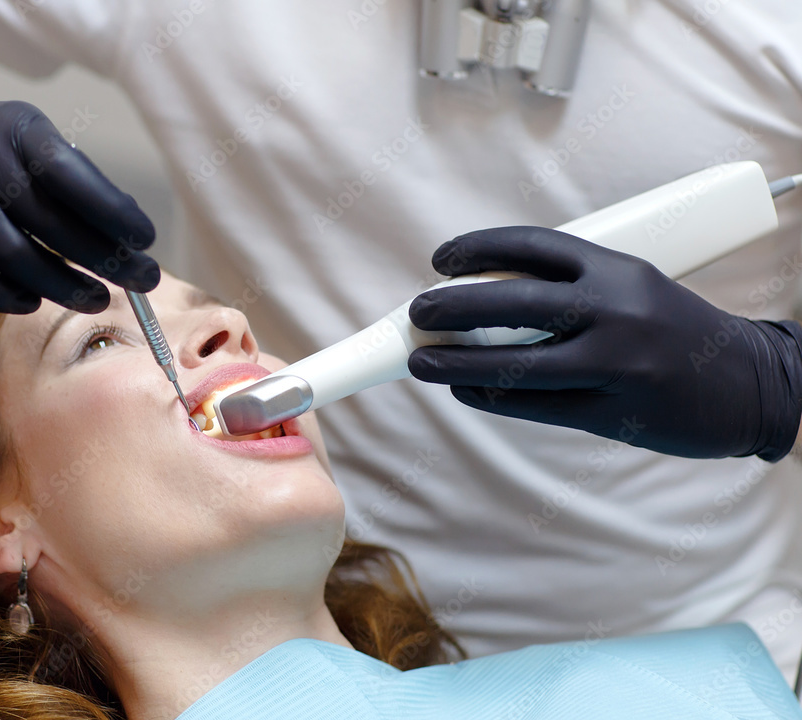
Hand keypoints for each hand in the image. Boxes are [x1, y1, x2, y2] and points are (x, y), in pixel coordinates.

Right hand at [0, 68, 157, 313]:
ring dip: (63, 285)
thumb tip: (131, 233)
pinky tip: (33, 302)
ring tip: (97, 299)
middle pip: (49, 222)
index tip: (146, 240)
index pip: (72, 176)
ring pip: (12, 255)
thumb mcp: (32, 142)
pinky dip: (3, 296)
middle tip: (142, 281)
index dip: (113, 212)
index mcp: (14, 129)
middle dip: (105, 258)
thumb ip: (77, 182)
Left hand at [407, 226, 801, 460]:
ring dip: (457, 364)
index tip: (441, 260)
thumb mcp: (633, 287)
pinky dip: (491, 398)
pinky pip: (535, 407)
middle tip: (418, 312)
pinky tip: (465, 392)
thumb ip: (572, 288)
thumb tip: (487, 296)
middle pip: (513, 302)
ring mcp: (614, 364)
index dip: (477, 248)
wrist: (750, 383)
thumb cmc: (675, 330)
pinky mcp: (613, 413)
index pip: (532, 245)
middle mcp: (615, 310)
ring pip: (515, 366)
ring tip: (423, 361)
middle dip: (453, 306)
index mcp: (618, 267)